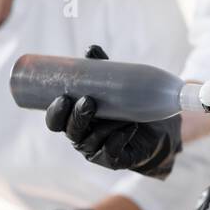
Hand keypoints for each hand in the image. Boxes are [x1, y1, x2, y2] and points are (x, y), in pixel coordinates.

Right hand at [44, 44, 181, 177]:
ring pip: (91, 141)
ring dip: (105, 126)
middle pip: (70, 132)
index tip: (62, 98)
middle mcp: (82, 137)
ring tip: (122, 115)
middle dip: (77, 117)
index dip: (55, 113)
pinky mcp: (114, 160)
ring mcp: (97, 151)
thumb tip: (91, 49)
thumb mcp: (115, 86)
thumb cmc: (128, 106)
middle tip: (88, 102)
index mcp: (74, 121)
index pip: (55, 121)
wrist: (155, 128)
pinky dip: (118, 138)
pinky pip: (111, 152)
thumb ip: (102, 70)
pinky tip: (129, 127)